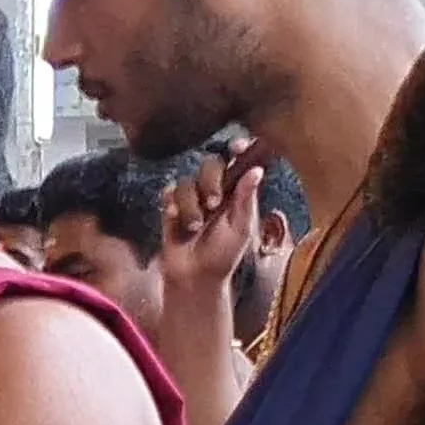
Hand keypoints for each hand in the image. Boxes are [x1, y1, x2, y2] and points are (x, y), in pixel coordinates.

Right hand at [160, 153, 265, 324]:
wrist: (194, 277)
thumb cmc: (223, 256)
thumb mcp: (240, 228)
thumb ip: (246, 199)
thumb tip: (256, 170)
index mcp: (235, 192)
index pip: (237, 162)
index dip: (238, 149)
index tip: (238, 147)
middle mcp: (213, 190)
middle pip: (209, 164)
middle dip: (210, 181)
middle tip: (213, 204)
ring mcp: (191, 199)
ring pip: (187, 182)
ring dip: (191, 204)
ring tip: (194, 227)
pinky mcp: (171, 209)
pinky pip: (168, 194)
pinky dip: (172, 205)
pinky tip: (176, 219)